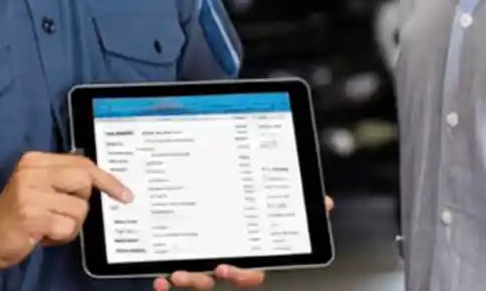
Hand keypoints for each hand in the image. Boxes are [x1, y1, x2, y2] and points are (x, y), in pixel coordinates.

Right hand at [0, 151, 131, 269]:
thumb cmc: (18, 213)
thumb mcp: (38, 186)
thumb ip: (64, 178)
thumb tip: (103, 181)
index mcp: (35, 160)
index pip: (82, 162)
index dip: (107, 179)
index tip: (124, 194)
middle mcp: (31, 172)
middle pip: (84, 181)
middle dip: (82, 201)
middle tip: (64, 212)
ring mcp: (29, 194)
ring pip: (79, 208)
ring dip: (70, 224)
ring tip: (48, 225)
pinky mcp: (30, 217)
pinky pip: (67, 227)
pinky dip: (60, 236)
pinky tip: (42, 235)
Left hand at [152, 196, 333, 289]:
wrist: (225, 212)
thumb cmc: (256, 214)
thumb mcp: (276, 210)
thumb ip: (299, 208)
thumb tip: (326, 203)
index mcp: (247, 255)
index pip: (250, 272)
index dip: (240, 274)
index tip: (224, 267)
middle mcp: (225, 263)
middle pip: (217, 279)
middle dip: (202, 279)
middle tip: (191, 272)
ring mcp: (204, 266)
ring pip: (196, 280)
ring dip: (185, 280)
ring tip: (172, 273)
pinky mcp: (184, 265)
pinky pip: (175, 281)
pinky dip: (167, 284)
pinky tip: (159, 279)